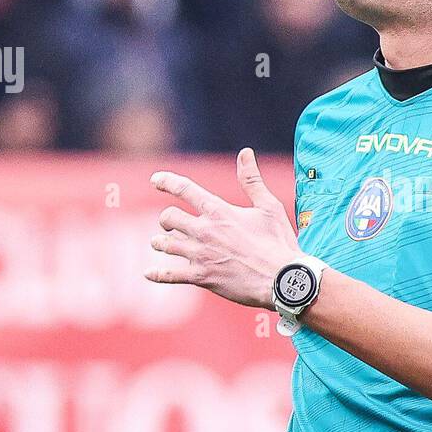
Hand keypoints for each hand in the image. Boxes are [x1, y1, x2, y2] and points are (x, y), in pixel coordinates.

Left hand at [145, 148, 301, 309]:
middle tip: (169, 223)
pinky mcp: (202, 277)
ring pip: (165, 244)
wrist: (282, 278)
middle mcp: (205, 230)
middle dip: (166, 219)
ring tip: (160, 243)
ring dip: (160, 242)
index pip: (185, 189)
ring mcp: (201, 254)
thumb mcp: (268, 206)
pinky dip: (157, 274)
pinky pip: (170, 275)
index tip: (155, 179)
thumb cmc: (278, 242)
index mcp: (219, 211)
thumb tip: (245, 153)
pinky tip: (148, 273)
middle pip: (169, 217)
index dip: (167, 181)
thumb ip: (252, 180)